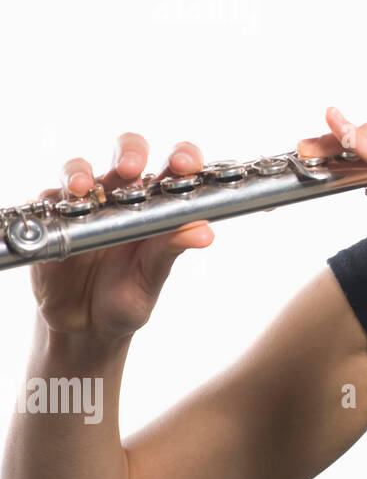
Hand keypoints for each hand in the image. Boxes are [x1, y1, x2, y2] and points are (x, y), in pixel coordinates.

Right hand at [29, 134, 214, 343]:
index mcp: (158, 205)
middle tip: (131, 168)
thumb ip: (172, 250)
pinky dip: (54, 200)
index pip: (174, 168)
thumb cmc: (128, 296)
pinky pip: (48, 199)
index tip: (185, 165)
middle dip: (130, 152)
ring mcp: (86, 204)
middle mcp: (122, 196)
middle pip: (127, 154)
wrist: (87, 326)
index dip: (183, 157)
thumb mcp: (152, 277)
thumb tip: (204, 232)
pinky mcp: (53, 218)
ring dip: (81, 173)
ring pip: (81, 170)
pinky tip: (60, 213)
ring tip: (85, 189)